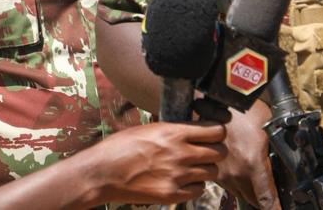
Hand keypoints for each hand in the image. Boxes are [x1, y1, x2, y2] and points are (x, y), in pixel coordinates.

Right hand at [90, 121, 226, 204]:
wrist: (101, 173)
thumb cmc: (120, 147)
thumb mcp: (150, 128)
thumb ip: (174, 129)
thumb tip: (191, 127)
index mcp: (175, 132)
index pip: (217, 130)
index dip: (217, 131)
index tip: (212, 133)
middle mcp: (181, 153)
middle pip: (220, 152)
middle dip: (215, 150)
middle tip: (205, 150)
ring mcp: (177, 176)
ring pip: (212, 171)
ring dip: (205, 168)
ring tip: (192, 166)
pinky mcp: (171, 195)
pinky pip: (199, 189)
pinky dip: (195, 185)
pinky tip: (184, 180)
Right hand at [218, 100, 279, 207]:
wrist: (217, 100)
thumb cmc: (245, 108)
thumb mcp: (270, 126)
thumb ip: (279, 146)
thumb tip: (289, 158)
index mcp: (253, 165)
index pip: (267, 199)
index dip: (276, 208)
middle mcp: (236, 174)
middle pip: (254, 200)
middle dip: (266, 201)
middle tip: (276, 197)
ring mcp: (223, 174)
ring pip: (241, 194)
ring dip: (252, 192)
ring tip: (262, 185)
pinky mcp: (214, 170)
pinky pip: (229, 184)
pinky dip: (239, 183)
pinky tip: (245, 174)